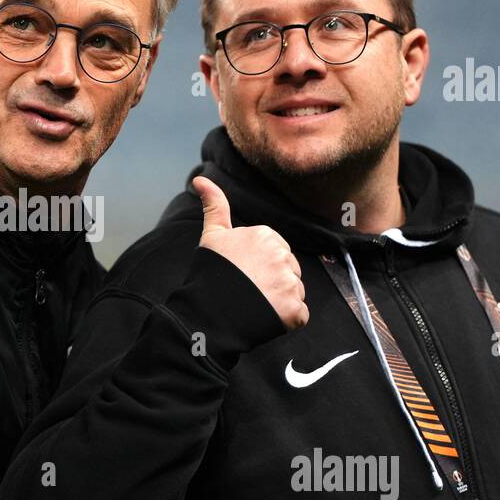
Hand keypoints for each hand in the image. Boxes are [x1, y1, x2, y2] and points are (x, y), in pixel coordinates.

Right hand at [192, 176, 307, 330]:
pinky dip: (286, 320)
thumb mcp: (212, 236)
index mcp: (266, 236)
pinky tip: (265, 318)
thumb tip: (200, 178)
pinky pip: (299, 315)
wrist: (208, 313)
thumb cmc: (210, 273)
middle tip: (247, 291)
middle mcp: (282, 256)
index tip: (242, 274)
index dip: (259, 267)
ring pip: (294, 292)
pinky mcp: (294, 309)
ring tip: (254, 305)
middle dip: (272, 283)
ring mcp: (290, 283)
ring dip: (279, 302)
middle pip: (287, 271)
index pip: (275, 253)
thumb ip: (214, 206)